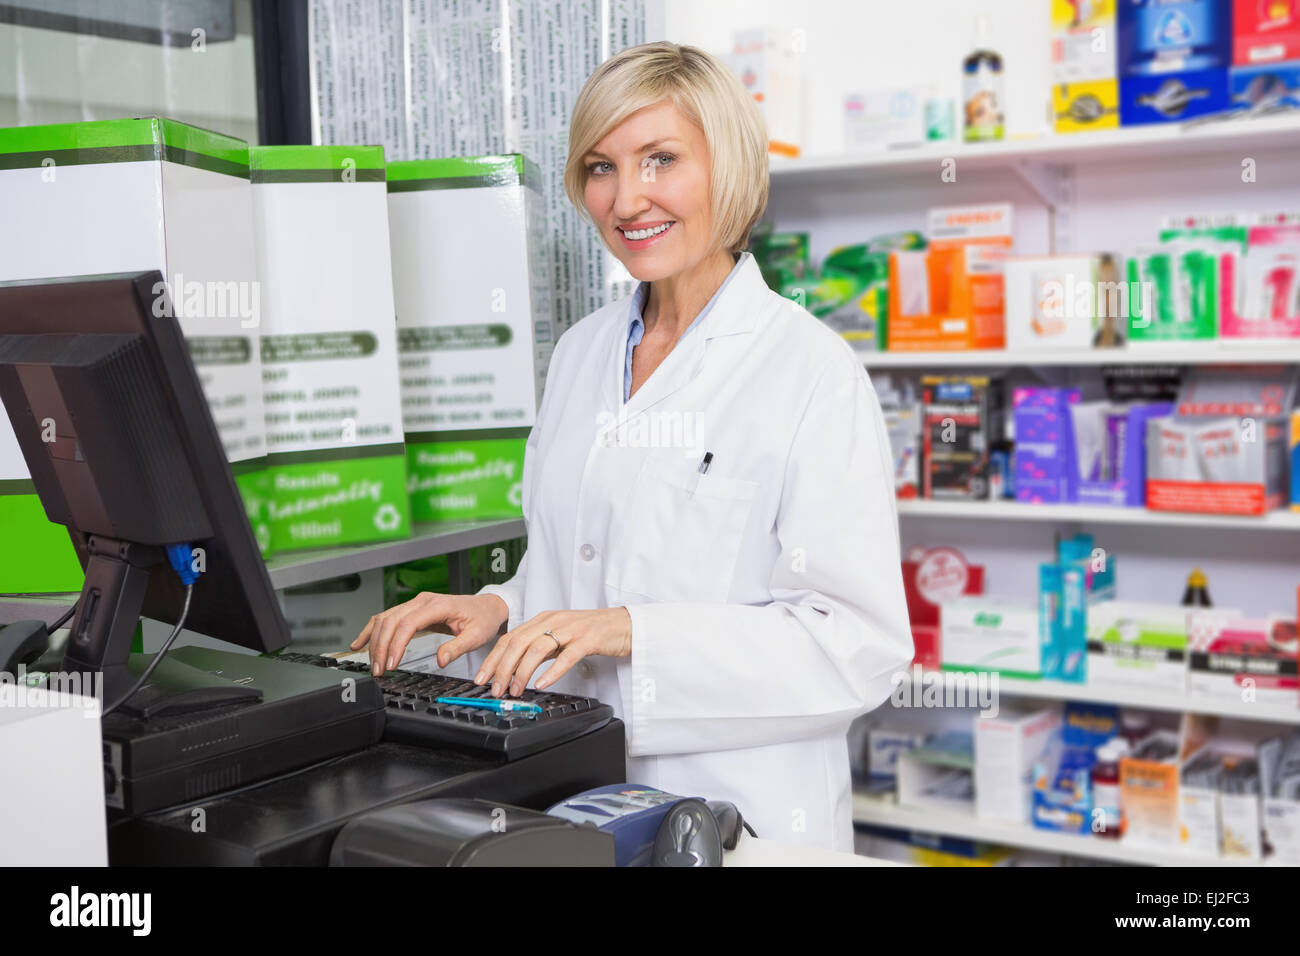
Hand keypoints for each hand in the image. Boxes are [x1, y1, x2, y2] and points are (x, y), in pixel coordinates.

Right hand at [351, 592, 507, 675]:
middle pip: (391, 621)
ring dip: (374, 641)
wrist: (487, 606)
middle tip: (378, 670)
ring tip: (372, 664)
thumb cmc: (482, 619)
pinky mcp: (412, 610)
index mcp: (438, 605)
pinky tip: (360, 643)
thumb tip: (441, 659)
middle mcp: (423, 601)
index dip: (396, 644)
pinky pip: (387, 618)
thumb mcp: (476, 636)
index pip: (408, 623)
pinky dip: (372, 630)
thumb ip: (457, 647)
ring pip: (385, 619)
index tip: (391, 663)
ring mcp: (415, 604)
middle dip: (381, 647)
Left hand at [476, 607, 631, 696]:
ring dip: (522, 672)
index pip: (509, 637)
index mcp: (544, 619)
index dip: (493, 658)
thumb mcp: (560, 636)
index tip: (483, 677)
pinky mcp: (588, 639)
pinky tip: (542, 684)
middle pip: (518, 642)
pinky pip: (565, 656)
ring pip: (537, 649)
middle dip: (502, 668)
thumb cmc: (594, 632)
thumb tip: (516, 666)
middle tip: (495, 689)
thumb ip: (540, 647)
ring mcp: (570, 629)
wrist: (625, 624)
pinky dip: (551, 671)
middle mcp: (553, 621)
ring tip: (516, 690)